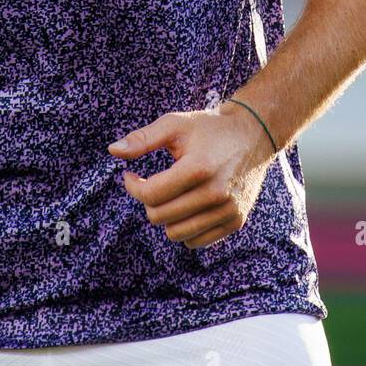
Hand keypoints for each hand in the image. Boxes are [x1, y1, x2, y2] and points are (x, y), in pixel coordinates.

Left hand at [107, 102, 276, 247]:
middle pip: (161, 217)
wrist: (253, 134)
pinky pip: (196, 241)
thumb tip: (112, 150)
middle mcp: (216, 193)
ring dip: (166, 217)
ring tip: (171, 194)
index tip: (130, 175)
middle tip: (151, 183)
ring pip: (177, 234)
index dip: (133, 186)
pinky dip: (185, 228)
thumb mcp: (175, 124)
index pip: (151, 194)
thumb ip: (142, 139)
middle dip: (148, 201)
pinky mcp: (236, 221)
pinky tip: (187, 205)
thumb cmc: (208, 128)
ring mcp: (228, 210)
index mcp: (198, 168)